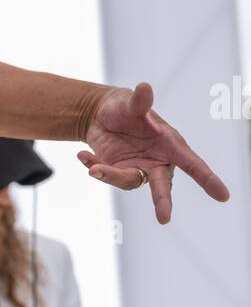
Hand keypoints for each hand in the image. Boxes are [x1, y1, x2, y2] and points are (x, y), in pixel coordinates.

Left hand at [78, 81, 228, 223]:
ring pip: (127, 181)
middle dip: (163, 201)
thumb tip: (144, 89)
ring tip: (92, 167)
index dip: (208, 179)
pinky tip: (83, 155)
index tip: (223, 195)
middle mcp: (156, 161)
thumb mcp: (131, 103)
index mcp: (170, 145)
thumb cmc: (125, 107)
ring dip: (110, 175)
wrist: (100, 115)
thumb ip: (139, 101)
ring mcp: (136, 169)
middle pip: (163, 186)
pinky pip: (107, 176)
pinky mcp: (117, 172)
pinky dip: (93, 167)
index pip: (192, 163)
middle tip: (164, 218)